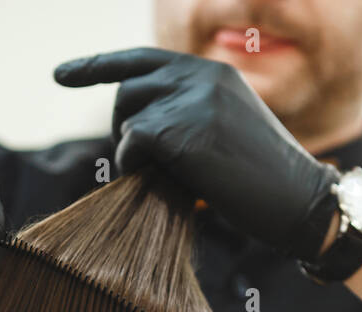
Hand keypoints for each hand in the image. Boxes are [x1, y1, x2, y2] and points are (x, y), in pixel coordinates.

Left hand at [54, 47, 336, 259]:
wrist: (300, 202)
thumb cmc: (262, 183)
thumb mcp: (225, 133)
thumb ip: (185, 117)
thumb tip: (132, 130)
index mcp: (213, 73)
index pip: (143, 60)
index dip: (96, 65)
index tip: (61, 74)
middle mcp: (202, 75)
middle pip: (127, 87)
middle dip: (119, 125)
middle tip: (136, 162)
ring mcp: (194, 99)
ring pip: (128, 115)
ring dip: (132, 149)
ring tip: (163, 173)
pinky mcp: (183, 129)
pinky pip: (132, 143)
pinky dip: (135, 166)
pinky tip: (163, 180)